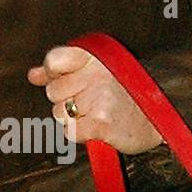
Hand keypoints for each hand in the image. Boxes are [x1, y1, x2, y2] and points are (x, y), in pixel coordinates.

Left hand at [26, 45, 162, 153]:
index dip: (52, 74)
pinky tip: (98, 128)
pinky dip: (80, 134)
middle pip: (53, 92)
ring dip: (74, 119)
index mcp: (95, 57)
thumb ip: (61, 70)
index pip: (53, 60)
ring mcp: (99, 98)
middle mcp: (96, 74)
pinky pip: (70, 132)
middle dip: (66, 101)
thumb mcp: (95, 72)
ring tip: (97, 115)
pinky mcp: (101, 122)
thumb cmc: (124, 95)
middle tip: (91, 102)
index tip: (63, 79)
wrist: (158, 119)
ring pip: (59, 114)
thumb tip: (32, 74)